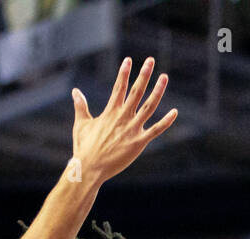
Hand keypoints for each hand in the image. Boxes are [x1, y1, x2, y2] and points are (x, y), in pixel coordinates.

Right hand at [70, 57, 177, 184]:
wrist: (90, 168)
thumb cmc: (84, 147)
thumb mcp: (81, 124)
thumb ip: (81, 106)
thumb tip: (75, 91)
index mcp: (110, 112)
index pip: (118, 87)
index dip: (124, 73)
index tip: (129, 60)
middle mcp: (122, 117)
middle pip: (136, 91)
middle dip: (144, 74)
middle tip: (151, 60)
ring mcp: (132, 129)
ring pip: (149, 106)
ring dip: (157, 91)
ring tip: (164, 77)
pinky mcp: (138, 143)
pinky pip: (156, 130)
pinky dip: (166, 121)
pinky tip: (174, 111)